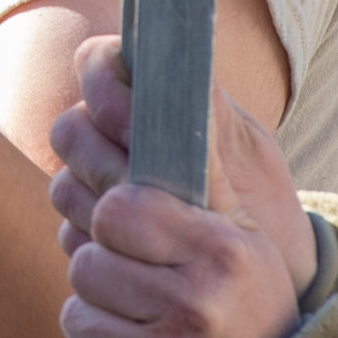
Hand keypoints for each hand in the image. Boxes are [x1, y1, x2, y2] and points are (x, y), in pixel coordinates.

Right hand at [50, 38, 317, 297]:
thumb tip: (175, 67)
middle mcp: (117, 138)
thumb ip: (205, 112)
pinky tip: (137, 257)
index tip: (134, 132)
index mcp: (153, 99)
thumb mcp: (245, 156)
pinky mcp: (96, 234)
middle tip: (138, 189)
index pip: (98, 64)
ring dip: (98, 208)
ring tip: (149, 229)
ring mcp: (100, 187)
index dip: (103, 91)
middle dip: (100, 162)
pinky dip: (98, 245)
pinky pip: (71, 233)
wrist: (272, 273)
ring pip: (65, 186)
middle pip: (70, 131)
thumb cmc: (263, 207)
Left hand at [59, 168, 305, 337]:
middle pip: (87, 263)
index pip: (116, 209)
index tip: (132, 237)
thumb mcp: (243, 242)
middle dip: (102, 274)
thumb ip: (195, 184)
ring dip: (98, 322)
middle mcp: (197, 303)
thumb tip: (145, 96)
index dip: (114, 222)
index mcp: (221, 251)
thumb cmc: (248, 309)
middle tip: (135, 289)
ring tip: (141, 329)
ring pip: (77, 315)